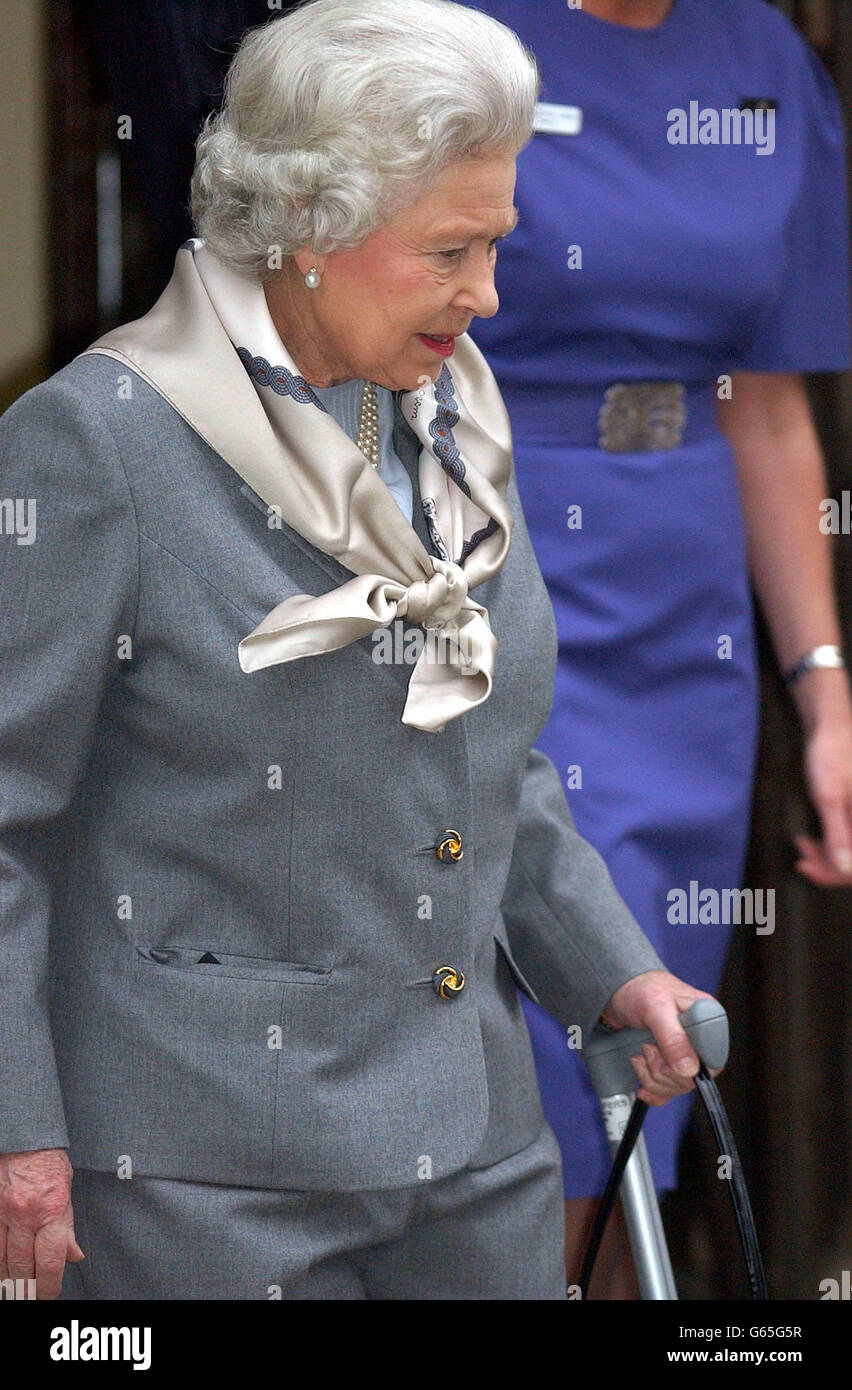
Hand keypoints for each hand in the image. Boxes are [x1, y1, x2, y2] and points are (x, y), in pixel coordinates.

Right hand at [0, 1149, 83, 1298]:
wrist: (23, 1137)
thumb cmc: (46, 1160)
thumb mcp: (66, 1190)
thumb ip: (67, 1226)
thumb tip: (74, 1255)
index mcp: (50, 1209)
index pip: (50, 1262)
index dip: (50, 1286)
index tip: (50, 1294)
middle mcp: (24, 1215)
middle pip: (22, 1268)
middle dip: (28, 1288)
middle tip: (32, 1296)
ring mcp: (2, 1213)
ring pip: (0, 1262)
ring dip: (8, 1278)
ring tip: (16, 1285)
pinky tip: (1, 1268)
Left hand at [603, 970, 715, 1106]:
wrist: (618, 991)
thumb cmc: (639, 989)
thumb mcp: (654, 1008)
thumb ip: (673, 1037)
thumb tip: (690, 1070)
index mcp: (708, 1019)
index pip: (712, 1063)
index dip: (686, 1068)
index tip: (661, 1052)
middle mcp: (700, 1039)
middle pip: (692, 1079)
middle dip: (662, 1070)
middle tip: (647, 1047)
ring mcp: (685, 1053)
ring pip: (677, 1087)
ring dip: (652, 1077)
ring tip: (641, 1053)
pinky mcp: (670, 1064)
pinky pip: (668, 1092)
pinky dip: (654, 1091)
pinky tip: (643, 1084)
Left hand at [795, 717, 851, 885]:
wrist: (831, 730)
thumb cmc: (831, 759)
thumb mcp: (829, 799)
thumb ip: (839, 835)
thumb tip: (846, 869)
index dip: (834, 874)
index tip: (806, 867)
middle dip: (829, 866)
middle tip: (801, 859)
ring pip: (851, 852)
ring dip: (827, 856)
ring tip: (803, 847)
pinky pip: (849, 839)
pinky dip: (830, 844)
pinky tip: (810, 840)